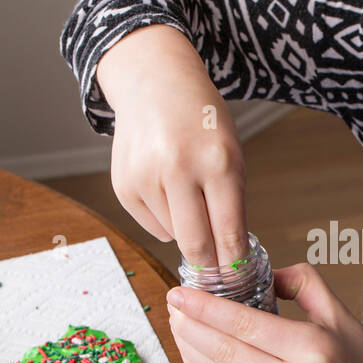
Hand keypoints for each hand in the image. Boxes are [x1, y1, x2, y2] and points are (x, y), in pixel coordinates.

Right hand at [96, 24, 249, 268]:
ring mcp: (146, 177)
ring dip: (187, 232)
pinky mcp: (124, 185)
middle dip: (210, 264)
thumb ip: (232, 202)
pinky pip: (152, 226)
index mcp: (217, 161)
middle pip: (196, 244)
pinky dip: (165, 221)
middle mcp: (178, 169)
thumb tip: (230, 254)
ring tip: (191, 202)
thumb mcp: (231, 153)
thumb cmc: (200, 120)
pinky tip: (168, 193)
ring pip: (173, 236)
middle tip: (219, 270)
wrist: (155, 83)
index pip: (229, 230)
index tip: (239, 279)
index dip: (234, 262)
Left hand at [164, 261, 362, 362]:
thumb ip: (305, 284)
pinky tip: (196, 353)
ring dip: (190, 349)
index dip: (206, 307)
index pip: (245, 324)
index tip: (182, 292)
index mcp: (313, 349)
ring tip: (178, 325)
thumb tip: (266, 272)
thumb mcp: (343, 317)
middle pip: (224, 350)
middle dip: (190, 325)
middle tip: (172, 303)